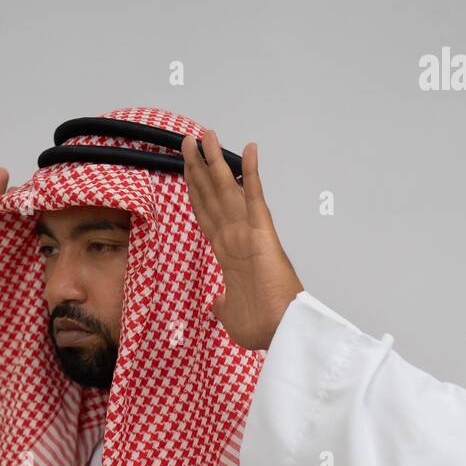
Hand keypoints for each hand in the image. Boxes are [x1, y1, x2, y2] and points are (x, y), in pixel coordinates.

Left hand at [181, 131, 302, 350]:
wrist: (278, 331)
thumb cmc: (261, 326)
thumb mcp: (229, 315)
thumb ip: (221, 305)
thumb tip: (216, 303)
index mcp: (227, 254)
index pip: (206, 214)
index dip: (195, 190)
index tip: (186, 168)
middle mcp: (235, 237)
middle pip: (211, 194)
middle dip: (197, 167)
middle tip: (189, 140)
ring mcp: (248, 232)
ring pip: (227, 188)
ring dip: (215, 160)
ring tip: (206, 134)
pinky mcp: (263, 233)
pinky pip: (255, 197)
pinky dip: (252, 172)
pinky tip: (249, 149)